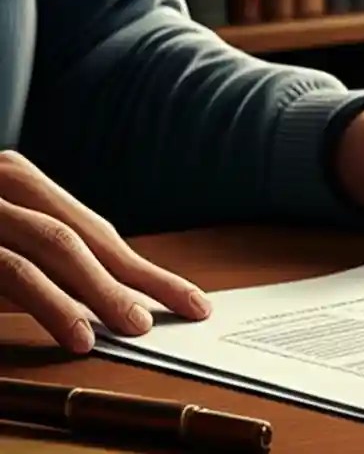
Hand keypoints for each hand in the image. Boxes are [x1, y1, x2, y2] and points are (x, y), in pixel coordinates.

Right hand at [0, 151, 209, 353]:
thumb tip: (104, 304)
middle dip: (137, 278)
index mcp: (20, 183)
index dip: (144, 269)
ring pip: (55, 245)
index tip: (191, 300)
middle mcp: (5, 185)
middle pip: (83, 235)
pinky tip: (76, 333)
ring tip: (136, 326)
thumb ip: (42, 263)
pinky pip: (11, 269)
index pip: (94, 230)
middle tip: (184, 311)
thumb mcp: (1, 237)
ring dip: (101, 290)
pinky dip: (50, 302)